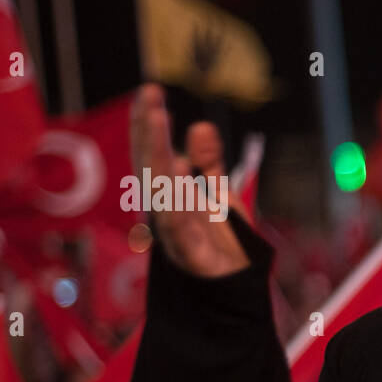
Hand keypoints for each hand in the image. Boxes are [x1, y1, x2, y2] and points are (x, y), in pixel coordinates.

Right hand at [131, 84, 250, 277]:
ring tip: (156, 118)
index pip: (154, 154)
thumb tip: (200, 125)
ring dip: (156, 152)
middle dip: (148, 130)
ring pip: (161, 189)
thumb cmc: (220, 244)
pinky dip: (176, 197)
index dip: (149, 124)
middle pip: (151, 165)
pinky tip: (176, 169)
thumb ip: (208, 165)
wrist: (233, 291)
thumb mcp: (217, 196)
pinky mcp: (190, 252)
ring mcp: (175, 231)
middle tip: (148, 93)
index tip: (149, 91)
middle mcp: (166, 210)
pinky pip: (180, 223)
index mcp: (170, 196)